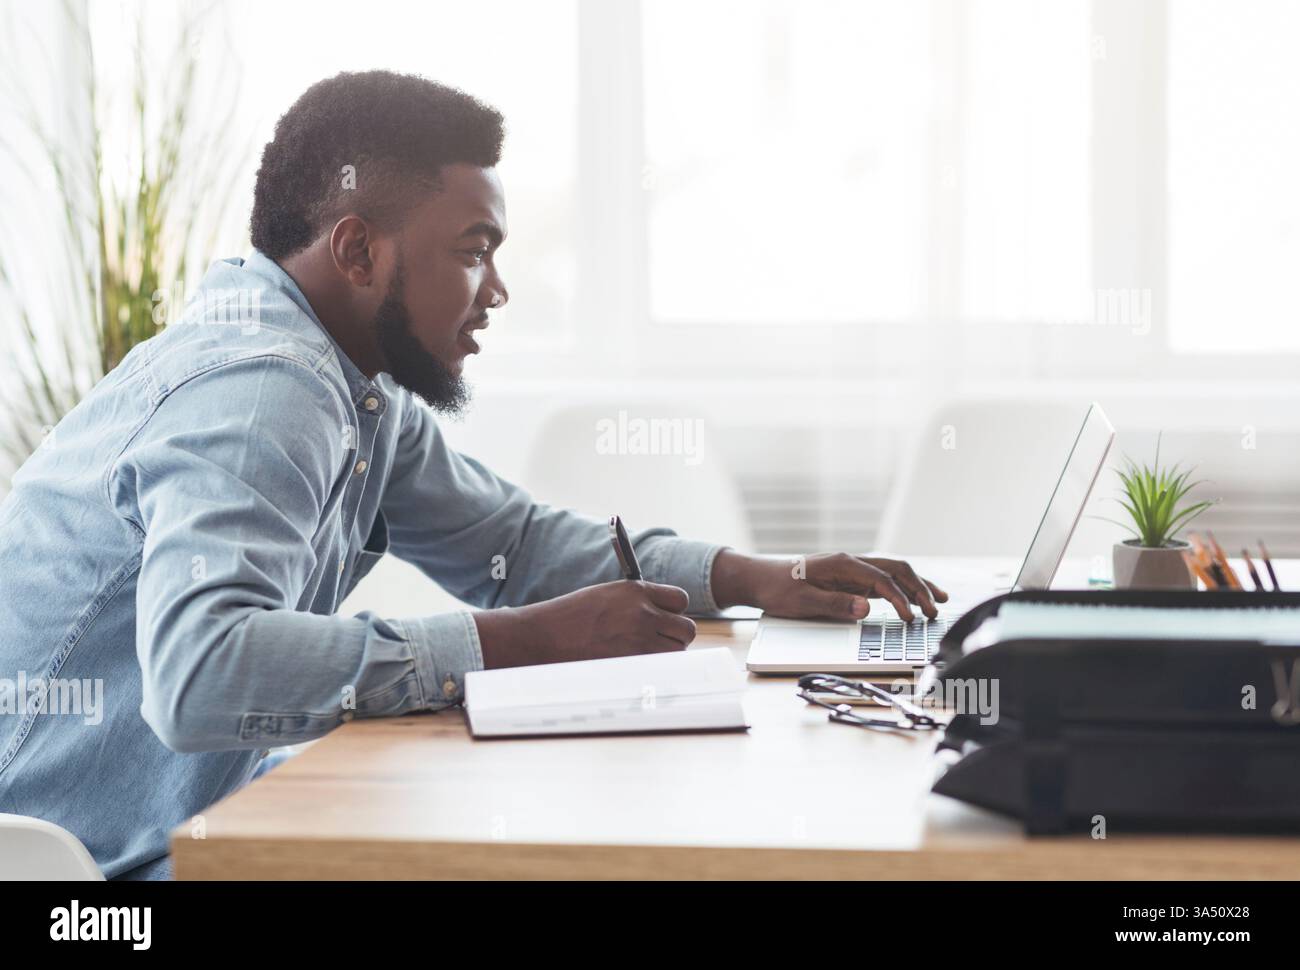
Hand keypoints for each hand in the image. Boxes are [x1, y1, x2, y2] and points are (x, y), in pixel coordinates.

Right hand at [474, 580, 696, 667]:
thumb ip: (636, 602)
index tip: (665, 618)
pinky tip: (634, 667)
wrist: (543, 636)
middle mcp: (643, 613)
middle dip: (675, 636)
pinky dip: (653, 671)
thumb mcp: (606, 596)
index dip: (674, 611)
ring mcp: (639, 640)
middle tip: (658, 641)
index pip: (681, 599)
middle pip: (686, 629)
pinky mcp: (632, 664)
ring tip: (642, 655)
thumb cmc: (570, 617)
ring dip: (666, 655)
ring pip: (677, 652)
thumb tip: (661, 616)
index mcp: (636, 590)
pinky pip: (659, 669)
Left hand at [711, 550, 947, 621]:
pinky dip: (902, 589)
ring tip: (939, 601)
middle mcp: (851, 562)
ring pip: (893, 573)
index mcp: (842, 564)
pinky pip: (883, 581)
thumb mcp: (802, 601)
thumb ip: (835, 604)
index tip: (910, 618)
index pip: (881, 580)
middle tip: (935, 611)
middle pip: (895, 570)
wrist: (760, 579)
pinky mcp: (850, 579)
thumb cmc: (778, 590)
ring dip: (917, 585)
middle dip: (919, 589)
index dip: (900, 599)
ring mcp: (852, 569)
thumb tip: (866, 609)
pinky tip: (914, 599)